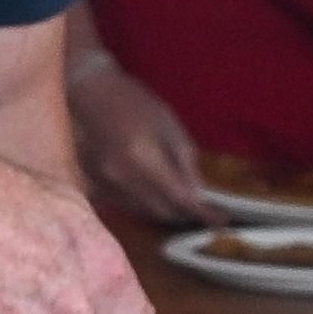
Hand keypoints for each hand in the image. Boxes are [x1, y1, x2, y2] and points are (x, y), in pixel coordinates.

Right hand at [64, 52, 213, 224]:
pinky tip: (151, 193)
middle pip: (161, 211)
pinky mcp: (93, 183)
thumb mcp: (170, 125)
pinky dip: (143, 204)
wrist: (92, 93)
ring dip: (164, 210)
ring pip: (142, 212)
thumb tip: (197, 194)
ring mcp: (103, 183)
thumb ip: (184, 161)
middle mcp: (121, 177)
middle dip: (184, 213)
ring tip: (178, 200)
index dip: (202, 212)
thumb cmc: (135, 103)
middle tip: (202, 208)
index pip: (179, 197)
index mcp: (143, 158)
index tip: (220, 220)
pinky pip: (125, 206)